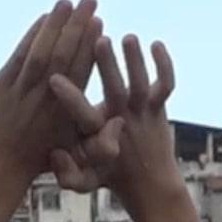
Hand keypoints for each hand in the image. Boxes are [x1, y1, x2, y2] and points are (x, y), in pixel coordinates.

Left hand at [0, 0, 105, 188]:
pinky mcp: (1, 86)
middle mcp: (45, 100)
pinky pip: (20, 56)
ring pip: (41, 52)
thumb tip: (121, 119)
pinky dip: (32, 35)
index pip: (81, 72)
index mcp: (65, 113)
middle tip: (90, 0)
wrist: (1, 168)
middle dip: (77, 26)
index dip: (91, 46)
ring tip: (69, 1)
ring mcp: (21, 91)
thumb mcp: (74, 146)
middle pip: (63, 55)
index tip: (99, 24)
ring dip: (55, 24)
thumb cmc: (43, 158)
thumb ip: (95, 130)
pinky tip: (45, 17)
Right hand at [49, 35, 177, 199]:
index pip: (83, 115)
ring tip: (127, 38)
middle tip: (99, 40)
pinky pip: (166, 85)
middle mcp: (122, 119)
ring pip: (142, 84)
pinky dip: (165, 64)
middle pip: (116, 90)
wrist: (150, 184)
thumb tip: (56, 155)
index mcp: (98, 133)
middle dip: (108, 65)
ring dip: (135, 60)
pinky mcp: (159, 107)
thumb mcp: (83, 180)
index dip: (69, 98)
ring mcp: (143, 112)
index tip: (54, 79)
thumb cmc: (110, 176)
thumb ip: (66, 173)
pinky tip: (156, 43)